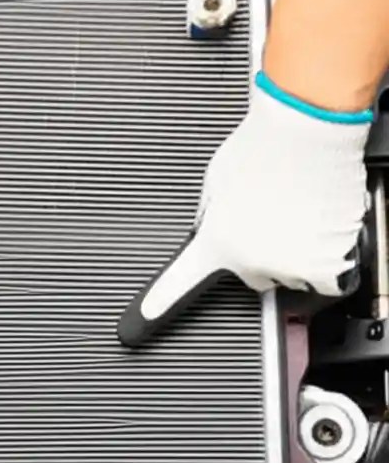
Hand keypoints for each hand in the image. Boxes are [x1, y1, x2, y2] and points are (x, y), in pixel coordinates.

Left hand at [117, 76, 370, 346]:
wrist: (308, 133)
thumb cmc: (263, 148)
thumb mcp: (215, 185)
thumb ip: (213, 217)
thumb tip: (215, 228)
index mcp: (215, 243)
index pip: (180, 282)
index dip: (158, 306)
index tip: (135, 329)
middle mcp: (250, 262)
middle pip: (256, 274)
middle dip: (263, 253)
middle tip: (275, 216)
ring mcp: (289, 266)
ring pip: (292, 273)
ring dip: (297, 251)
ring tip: (300, 211)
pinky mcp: (326, 265)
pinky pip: (328, 274)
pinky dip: (329, 255)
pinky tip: (322, 223)